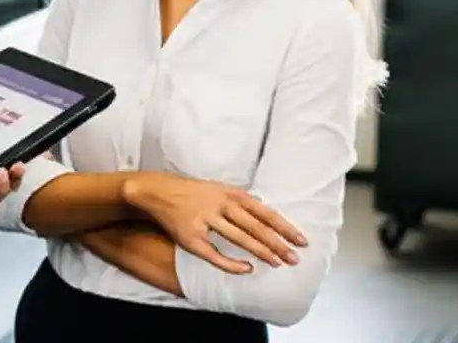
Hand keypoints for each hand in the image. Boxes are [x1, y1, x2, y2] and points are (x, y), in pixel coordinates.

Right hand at [122, 171, 307, 273]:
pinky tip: (246, 269)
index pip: (264, 211)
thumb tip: (267, 215)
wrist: (156, 191)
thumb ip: (241, 201)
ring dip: (261, 252)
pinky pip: (215, 254)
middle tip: (294, 258)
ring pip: (240, 238)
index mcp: (230, 193)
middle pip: (255, 226)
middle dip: (277, 243)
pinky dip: (232, 264)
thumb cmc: (191, 192)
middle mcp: (220, 204)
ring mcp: (205, 220)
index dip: (284, 227)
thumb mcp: (219, 188)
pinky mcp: (191, 236)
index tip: (301, 240)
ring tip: (277, 263)